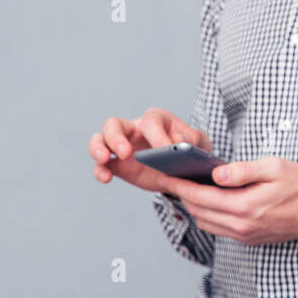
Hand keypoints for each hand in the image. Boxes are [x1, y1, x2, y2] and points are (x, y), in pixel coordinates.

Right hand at [90, 107, 209, 192]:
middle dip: (116, 137)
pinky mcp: (118, 164)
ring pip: (100, 139)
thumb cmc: (191, 149)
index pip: (150, 121)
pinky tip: (106, 178)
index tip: (166, 151)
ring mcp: (122, 145)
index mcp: (156, 119)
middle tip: (126, 152)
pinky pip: (101, 164)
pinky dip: (100, 170)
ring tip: (104, 159)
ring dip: (98, 148)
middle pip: (114, 124)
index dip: (157, 135)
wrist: (186, 170)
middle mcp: (134, 128)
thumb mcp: (199, 142)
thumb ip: (192, 138)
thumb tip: (177, 139)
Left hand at [158, 157, 297, 245]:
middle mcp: (242, 225)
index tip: (166, 176)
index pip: (201, 197)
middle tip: (171, 179)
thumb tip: (215, 173)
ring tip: (187, 189)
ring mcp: (245, 235)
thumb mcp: (274, 168)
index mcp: (245, 206)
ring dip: (194, 207)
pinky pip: (219, 229)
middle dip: (182, 196)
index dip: (180, 186)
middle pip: (198, 212)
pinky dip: (208, 216)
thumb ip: (242, 170)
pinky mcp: (249, 239)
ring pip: (206, 223)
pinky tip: (209, 202)